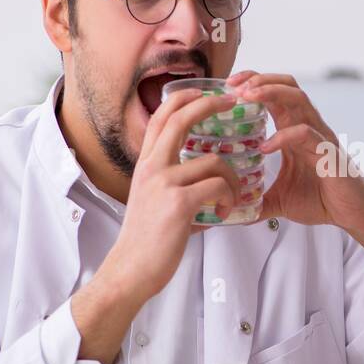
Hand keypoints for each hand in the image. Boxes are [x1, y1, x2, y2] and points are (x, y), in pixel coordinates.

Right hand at [97, 88, 242, 302]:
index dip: (184, 99)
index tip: (205, 92)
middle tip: (230, 103)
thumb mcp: (152, 199)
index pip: (161, 117)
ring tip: (230, 199)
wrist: (131, 270)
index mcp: (146, 165)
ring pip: (213, 162)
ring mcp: (164, 183)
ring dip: (232, 180)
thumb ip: (172, 182)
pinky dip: (228, 199)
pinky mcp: (179, 203)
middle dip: (208, 104)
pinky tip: (221, 213)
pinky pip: (218, 187)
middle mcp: (152, 168)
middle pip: (179, 119)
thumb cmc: (146, 240)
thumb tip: (202, 179)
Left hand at [227, 70, 363, 236]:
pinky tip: (265, 148)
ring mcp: (320, 138)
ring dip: (271, 92)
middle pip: (288, 85)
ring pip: (299, 99)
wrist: (354, 215)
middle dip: (260, 79)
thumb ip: (256, 200)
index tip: (230, 85)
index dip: (253, 82)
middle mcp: (309, 127)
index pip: (276, 93)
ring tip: (248, 97)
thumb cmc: (322, 200)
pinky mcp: (329, 154)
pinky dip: (284, 136)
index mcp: (296, 130)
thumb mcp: (279, 200)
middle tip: (235, 86)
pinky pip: (306, 134)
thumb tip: (232, 210)